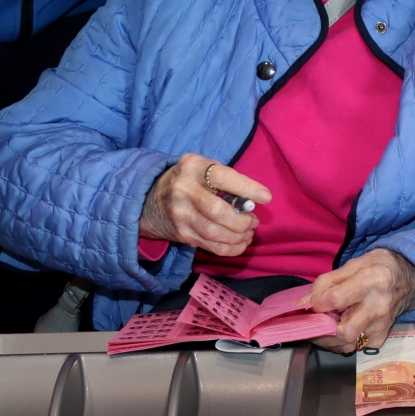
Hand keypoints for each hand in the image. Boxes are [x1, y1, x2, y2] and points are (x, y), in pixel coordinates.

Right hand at [139, 154, 271, 256]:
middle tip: (254, 220)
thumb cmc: (188, 179)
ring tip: (249, 231)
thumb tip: (253, 199)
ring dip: (239, 236)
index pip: (222, 177)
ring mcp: (181, 215)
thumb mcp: (202, 167)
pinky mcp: (182, 235)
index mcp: (193, 168)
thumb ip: (225, 179)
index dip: (246, 188)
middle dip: (242, 220)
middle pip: (217, 211)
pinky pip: (210, 246)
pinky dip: (231, 248)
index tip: (266, 197)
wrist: (148, 199)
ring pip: (214, 233)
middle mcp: (184, 191)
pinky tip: (241, 242)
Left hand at [305, 249, 414, 352]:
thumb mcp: (352, 264)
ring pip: (347, 345)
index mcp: (374, 280)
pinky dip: (341, 341)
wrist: (407, 278)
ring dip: (329, 339)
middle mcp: (380, 306)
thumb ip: (326, 283)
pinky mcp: (380, 339)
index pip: (337, 299)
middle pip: (345, 332)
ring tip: (325, 324)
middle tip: (316, 321)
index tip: (311, 302)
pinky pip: (354, 347)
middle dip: (323, 330)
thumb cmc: (377, 267)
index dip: (318, 303)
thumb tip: (305, 304)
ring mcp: (382, 326)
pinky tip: (341, 327)